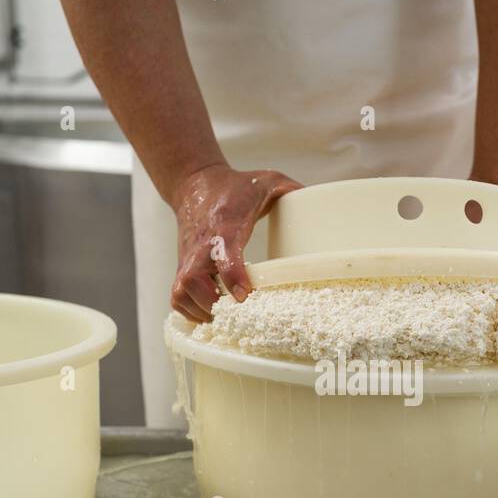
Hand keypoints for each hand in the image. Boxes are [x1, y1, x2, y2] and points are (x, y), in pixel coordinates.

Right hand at [169, 163, 301, 322]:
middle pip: (193, 281)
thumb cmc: (232, 187)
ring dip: (201, 310)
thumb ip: (292, 190)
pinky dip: (190, 311)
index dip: (233, 277)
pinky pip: (177, 297)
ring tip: (225, 316)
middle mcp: (201, 246)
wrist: (194, 183)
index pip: (223, 254)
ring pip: (182, 292)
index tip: (245, 295)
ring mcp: (188, 259)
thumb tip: (320, 202)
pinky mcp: (182, 267)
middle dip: (213, 303)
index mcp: (224, 226)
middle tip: (237, 313)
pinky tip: (210, 313)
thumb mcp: (266, 180)